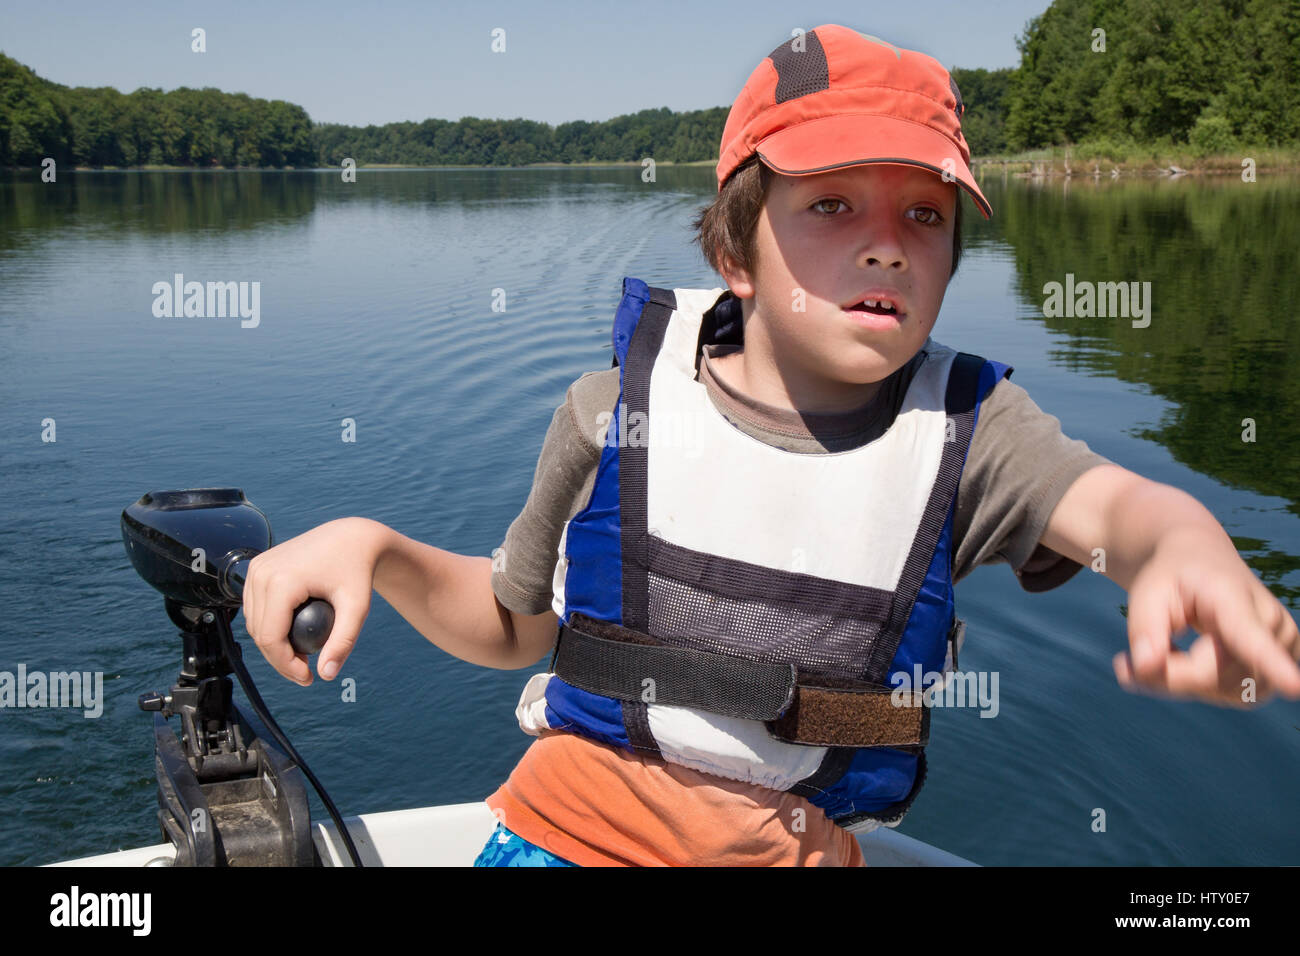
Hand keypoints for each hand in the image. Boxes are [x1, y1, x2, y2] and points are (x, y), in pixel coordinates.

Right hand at [242, 517, 383, 684]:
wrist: (351, 537)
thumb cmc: (357, 569)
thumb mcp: (357, 607)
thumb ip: (344, 641)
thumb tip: (327, 675)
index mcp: (281, 581)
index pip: (270, 638)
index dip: (286, 665)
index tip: (309, 677)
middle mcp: (262, 572)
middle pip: (259, 633)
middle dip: (280, 660)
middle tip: (307, 672)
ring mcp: (256, 568)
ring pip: (253, 623)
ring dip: (272, 645)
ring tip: (300, 657)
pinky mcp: (257, 567)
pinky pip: (254, 608)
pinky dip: (268, 626)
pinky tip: (291, 637)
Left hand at [1114, 531, 1299, 706]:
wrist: (1199, 560)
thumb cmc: (1171, 577)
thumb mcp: (1145, 592)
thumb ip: (1143, 630)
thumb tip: (1146, 668)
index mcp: (1233, 597)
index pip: (1251, 637)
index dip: (1271, 664)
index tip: (1295, 687)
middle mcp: (1271, 623)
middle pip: (1217, 678)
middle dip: (1170, 675)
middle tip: (1126, 661)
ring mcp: (1284, 647)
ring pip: (1228, 692)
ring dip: (1186, 680)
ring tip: (1164, 648)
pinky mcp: (1281, 664)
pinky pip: (1237, 695)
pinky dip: (1203, 684)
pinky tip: (1185, 657)